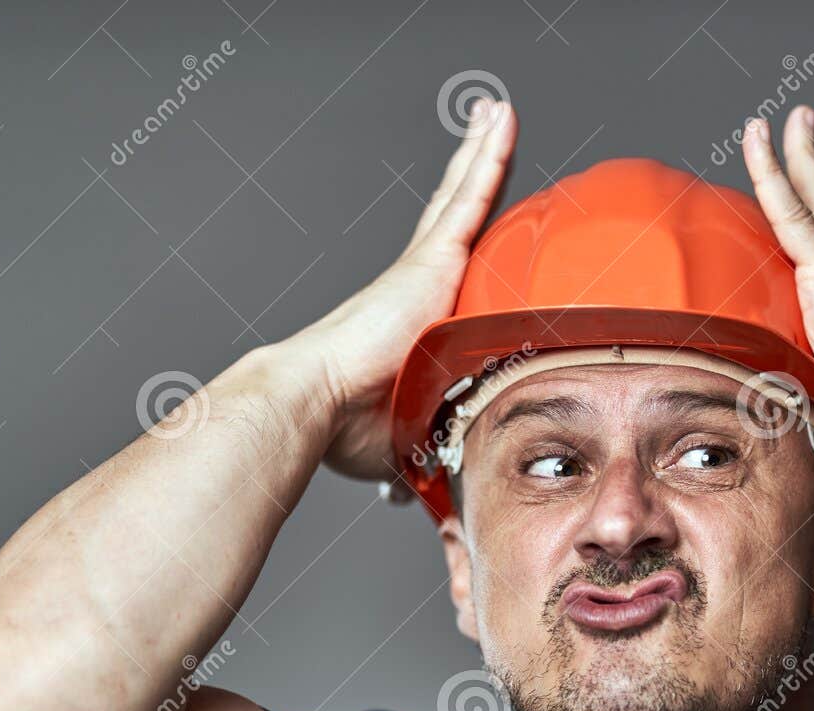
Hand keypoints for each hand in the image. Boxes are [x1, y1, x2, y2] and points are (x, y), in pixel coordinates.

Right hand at [275, 99, 516, 480]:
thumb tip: (425, 494)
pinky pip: (470, 197)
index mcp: (412, 320)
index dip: (459, 240)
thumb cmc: (345, 426)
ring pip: (463, 196)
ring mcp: (425, 267)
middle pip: (452, 217)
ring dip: (480, 153)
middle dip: (469, 177)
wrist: (313, 404)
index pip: (446, 270)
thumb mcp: (405, 437)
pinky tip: (500, 120)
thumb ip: (424, 448)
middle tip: (486, 135)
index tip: (473, 223)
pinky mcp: (432, 259)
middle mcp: (417, 285)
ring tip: (497, 113)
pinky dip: (487, 157)